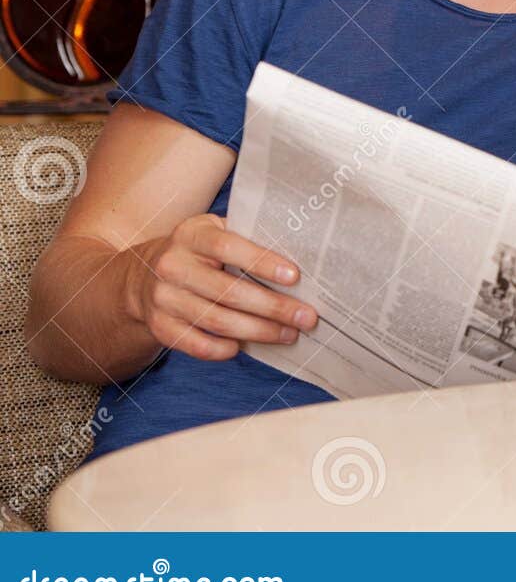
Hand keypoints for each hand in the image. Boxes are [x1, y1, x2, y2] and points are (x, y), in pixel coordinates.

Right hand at [123, 214, 316, 361]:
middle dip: (274, 307)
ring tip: (289, 334)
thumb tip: (299, 251)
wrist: (143, 276)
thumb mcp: (214, 232)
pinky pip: (196, 344)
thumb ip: (246, 237)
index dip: (263, 262)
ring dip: (259, 331)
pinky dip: (223, 349)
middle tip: (306, 317)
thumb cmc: (198, 252)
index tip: (295, 276)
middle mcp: (172, 266)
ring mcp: (163, 298)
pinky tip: (246, 346)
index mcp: (191, 235)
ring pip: (218, 321)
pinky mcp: (160, 326)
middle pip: (229, 292)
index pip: (228, 247)